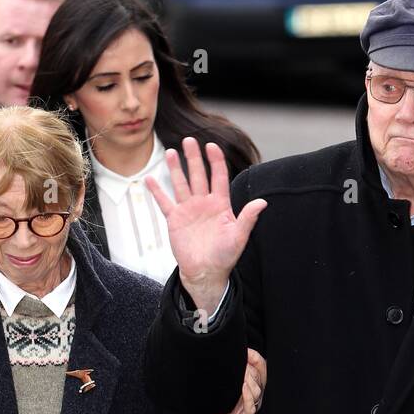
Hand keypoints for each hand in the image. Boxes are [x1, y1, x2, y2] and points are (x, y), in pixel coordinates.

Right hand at [145, 137, 266, 315]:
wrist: (205, 273)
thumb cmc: (224, 257)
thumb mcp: (239, 236)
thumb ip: (248, 218)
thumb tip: (263, 202)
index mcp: (220, 205)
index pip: (219, 176)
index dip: (215, 161)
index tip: (211, 146)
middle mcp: (204, 203)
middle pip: (199, 175)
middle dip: (194, 158)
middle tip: (190, 140)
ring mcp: (188, 210)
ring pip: (181, 184)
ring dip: (176, 168)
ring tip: (172, 152)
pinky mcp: (175, 220)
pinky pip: (165, 202)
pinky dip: (157, 191)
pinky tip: (149, 179)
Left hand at [197, 348, 265, 413]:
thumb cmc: (223, 407)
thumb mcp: (228, 386)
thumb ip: (232, 373)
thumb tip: (229, 354)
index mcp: (254, 388)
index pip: (261, 369)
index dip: (256, 358)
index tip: (247, 349)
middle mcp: (256, 397)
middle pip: (260, 378)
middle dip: (252, 367)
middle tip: (242, 359)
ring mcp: (251, 408)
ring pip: (257, 391)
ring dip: (251, 379)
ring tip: (244, 370)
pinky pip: (250, 407)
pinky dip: (248, 396)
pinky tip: (244, 386)